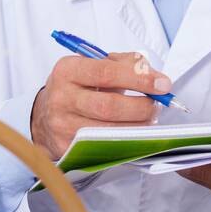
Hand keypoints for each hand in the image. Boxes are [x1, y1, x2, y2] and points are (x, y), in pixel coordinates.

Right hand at [30, 52, 167, 158]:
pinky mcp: (67, 147)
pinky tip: (135, 133)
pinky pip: (104, 147)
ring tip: (148, 118)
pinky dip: (127, 141)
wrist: (47, 114)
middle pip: (109, 106)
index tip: (163, 84)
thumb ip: (128, 64)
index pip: (107, 72)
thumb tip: (157, 78)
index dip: (139, 79)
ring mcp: (62, 125)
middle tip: (157, 105)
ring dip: (138, 126)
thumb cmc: (81, 87)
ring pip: (109, 130)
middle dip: (142, 107)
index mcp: (68, 70)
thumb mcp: (96, 66)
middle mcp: (61, 97)